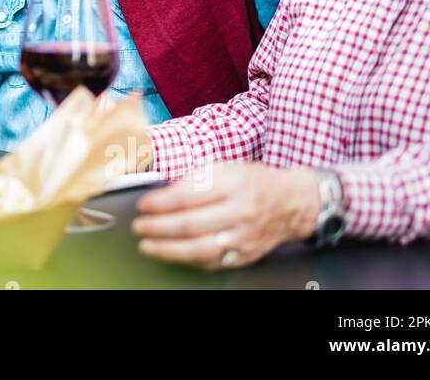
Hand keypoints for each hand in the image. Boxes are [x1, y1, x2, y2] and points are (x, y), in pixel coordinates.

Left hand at [131, 162, 319, 269]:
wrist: (290, 203)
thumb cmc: (253, 182)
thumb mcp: (225, 167)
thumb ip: (194, 178)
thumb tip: (161, 191)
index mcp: (233, 184)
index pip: (188, 196)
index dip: (160, 203)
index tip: (142, 205)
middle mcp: (240, 212)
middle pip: (191, 225)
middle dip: (157, 227)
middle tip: (138, 226)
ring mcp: (243, 237)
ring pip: (199, 249)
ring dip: (167, 249)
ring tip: (147, 245)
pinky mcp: (245, 255)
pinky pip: (211, 262)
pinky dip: (187, 259)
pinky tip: (171, 254)